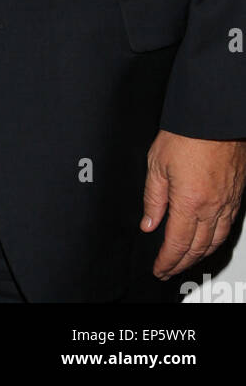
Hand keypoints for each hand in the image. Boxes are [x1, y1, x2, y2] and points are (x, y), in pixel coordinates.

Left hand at [141, 130, 245, 278]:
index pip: (177, 244)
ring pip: (216, 240)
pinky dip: (216, 239)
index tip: (159, 268)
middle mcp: (212, 207)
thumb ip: (153, 198)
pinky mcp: (237, 194)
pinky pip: (228, 226)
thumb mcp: (156, 164)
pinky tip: (209, 239)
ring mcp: (228, 201)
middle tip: (170, 268)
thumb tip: (148, 223)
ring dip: (200, 255)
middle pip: (198, 247)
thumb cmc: (186, 134)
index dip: (167, 261)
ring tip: (187, 260)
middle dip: (182, 263)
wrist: (213, 116)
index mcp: (189, 202)